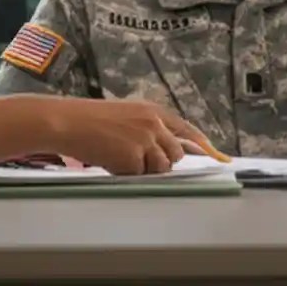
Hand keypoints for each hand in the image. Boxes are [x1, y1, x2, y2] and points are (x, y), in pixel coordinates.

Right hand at [42, 98, 219, 175]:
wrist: (69, 122)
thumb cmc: (89, 120)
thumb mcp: (125, 116)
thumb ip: (147, 128)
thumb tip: (164, 149)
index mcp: (152, 110)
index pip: (185, 128)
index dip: (202, 144)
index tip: (218, 155)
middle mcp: (154, 123)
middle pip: (175, 153)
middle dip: (162, 161)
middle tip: (137, 160)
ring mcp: (146, 139)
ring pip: (161, 167)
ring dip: (145, 169)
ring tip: (119, 158)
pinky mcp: (135, 156)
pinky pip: (141, 175)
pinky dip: (128, 174)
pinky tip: (111, 161)